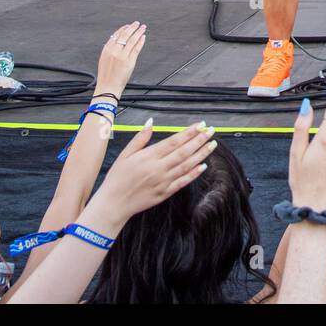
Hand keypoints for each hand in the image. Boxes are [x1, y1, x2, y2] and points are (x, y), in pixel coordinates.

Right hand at [87, 120, 215, 229]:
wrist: (113, 203)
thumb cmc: (117, 178)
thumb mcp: (125, 154)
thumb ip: (140, 138)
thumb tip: (151, 122)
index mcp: (148, 156)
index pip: (174, 141)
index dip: (189, 132)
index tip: (200, 124)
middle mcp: (158, 168)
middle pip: (184, 152)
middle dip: (199, 140)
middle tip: (211, 131)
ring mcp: (163, 181)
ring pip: (186, 165)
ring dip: (201, 154)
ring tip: (212, 145)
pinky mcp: (165, 193)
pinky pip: (183, 182)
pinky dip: (194, 174)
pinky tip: (203, 166)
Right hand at [96, 22, 146, 98]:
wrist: (108, 87)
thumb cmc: (106, 75)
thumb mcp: (104, 59)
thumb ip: (110, 49)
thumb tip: (116, 41)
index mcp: (106, 49)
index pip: (116, 35)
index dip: (123, 29)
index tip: (128, 26)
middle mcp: (114, 51)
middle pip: (125, 35)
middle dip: (132, 28)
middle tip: (137, 23)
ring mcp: (122, 56)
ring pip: (132, 40)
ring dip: (138, 32)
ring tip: (142, 27)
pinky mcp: (130, 61)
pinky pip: (136, 48)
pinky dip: (140, 42)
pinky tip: (143, 37)